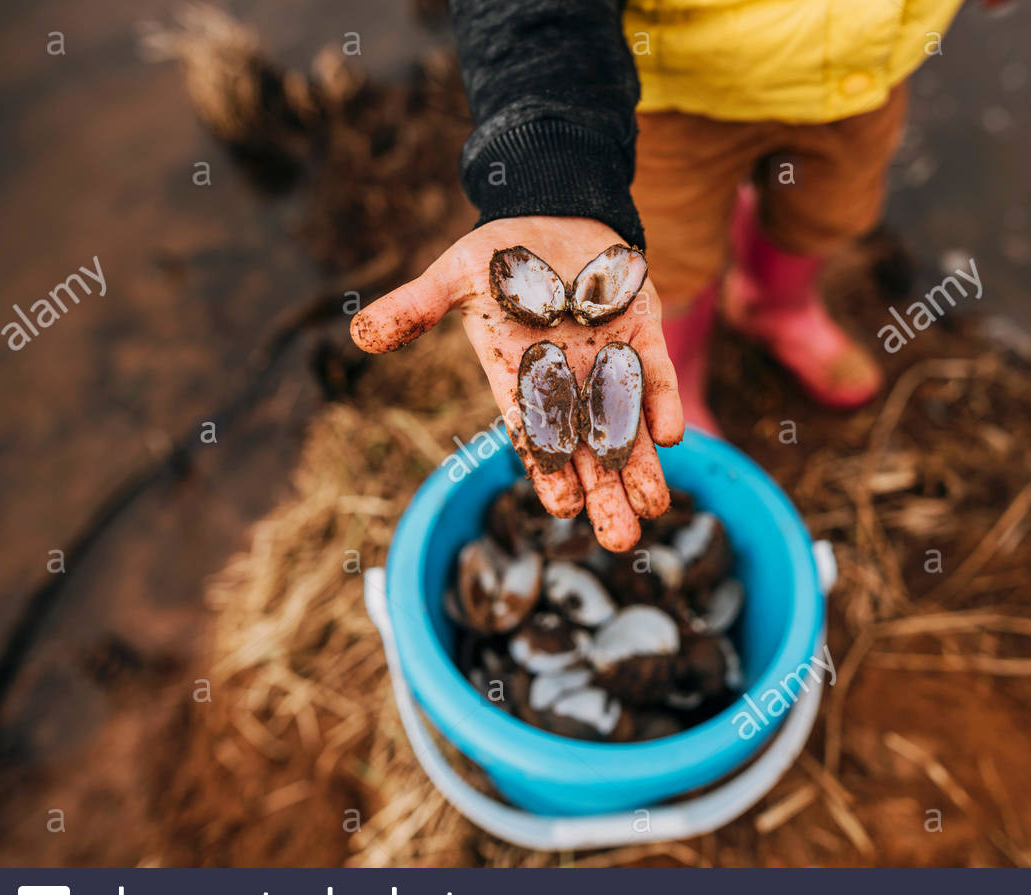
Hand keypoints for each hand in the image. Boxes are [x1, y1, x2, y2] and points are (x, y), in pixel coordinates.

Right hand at [350, 216, 683, 551]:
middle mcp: (567, 384)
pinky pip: (655, 376)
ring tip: (655, 509)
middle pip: (587, 450)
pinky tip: (672, 436)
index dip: (551, 472)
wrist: (554, 217)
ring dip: (641, 466)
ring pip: (626, 426)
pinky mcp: (644, 336)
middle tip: (621, 541)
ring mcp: (609, 363)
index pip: (536, 436)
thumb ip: (416, 307)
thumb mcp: (454, 276)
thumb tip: (359, 330)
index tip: (564, 509)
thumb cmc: (499, 254)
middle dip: (605, 493)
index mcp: (519, 379)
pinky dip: (662, 402)